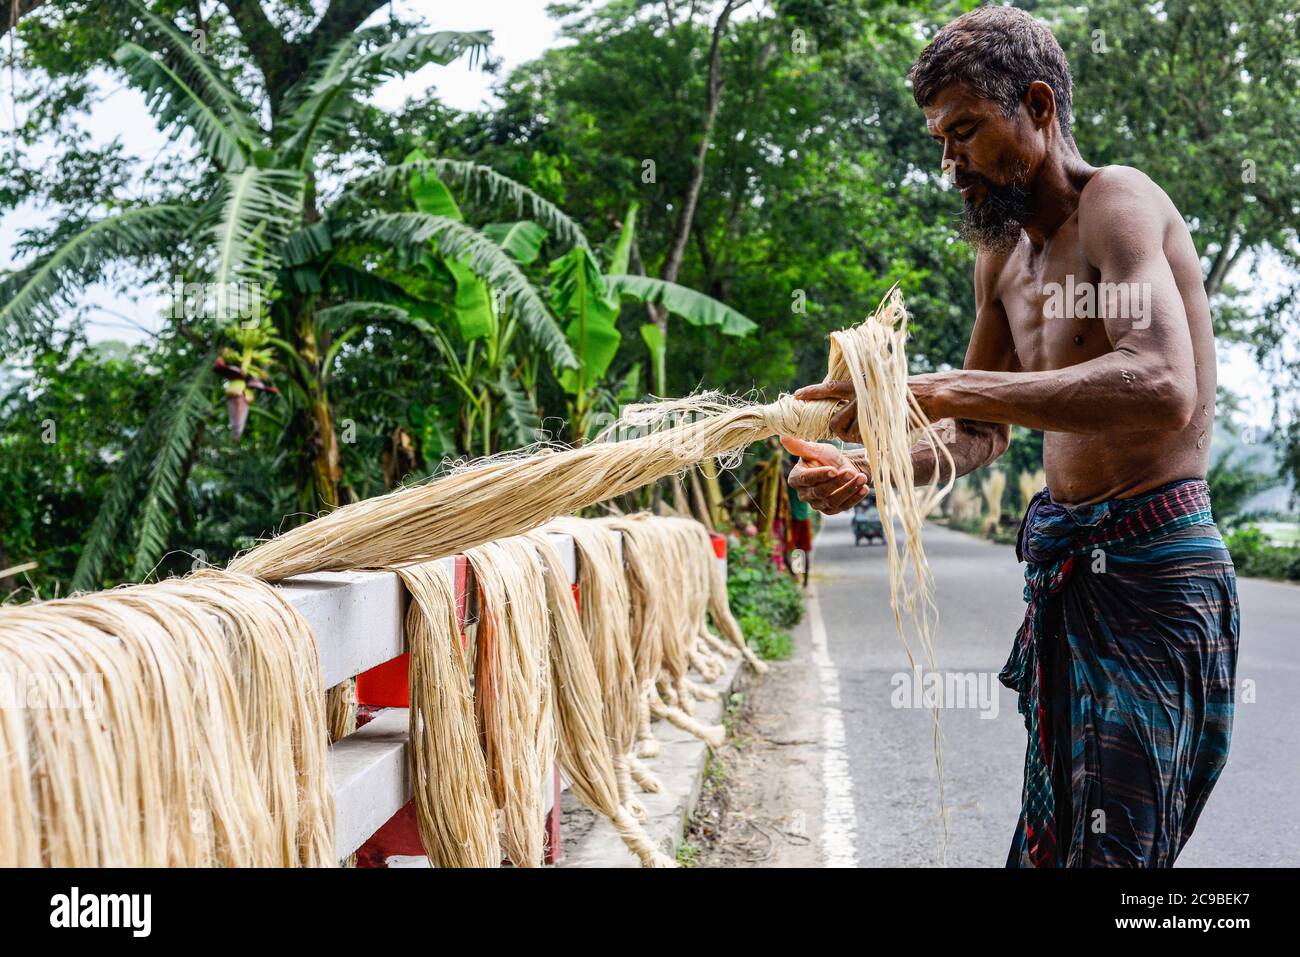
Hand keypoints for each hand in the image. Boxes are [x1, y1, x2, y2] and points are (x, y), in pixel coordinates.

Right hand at [779, 435, 870, 514]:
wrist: (841, 465)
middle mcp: (804, 494)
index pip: (806, 479)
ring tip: (861, 478)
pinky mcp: (832, 510)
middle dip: (837, 483)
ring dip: (848, 490)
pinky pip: (843, 506)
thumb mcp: (815, 449)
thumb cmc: (825, 457)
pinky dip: (855, 498)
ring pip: (832, 501)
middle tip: (851, 472)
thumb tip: (783, 436)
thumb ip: (801, 446)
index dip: (820, 475)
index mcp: (796, 479)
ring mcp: (818, 504)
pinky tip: (864, 488)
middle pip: (820, 492)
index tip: (834, 469)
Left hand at [795, 374, 951, 440]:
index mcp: (860, 384)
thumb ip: (865, 404)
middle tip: (855, 434)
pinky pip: (859, 434)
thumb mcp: (883, 396)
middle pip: (834, 420)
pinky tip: (880, 433)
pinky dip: (867, 439)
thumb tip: (851, 421)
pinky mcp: (873, 415)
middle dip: (839, 431)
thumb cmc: (911, 400)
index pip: (830, 388)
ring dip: (855, 436)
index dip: (813, 392)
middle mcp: (859, 391)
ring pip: (845, 429)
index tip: (796, 395)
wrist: (932, 395)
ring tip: (874, 431)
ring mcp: (865, 403)